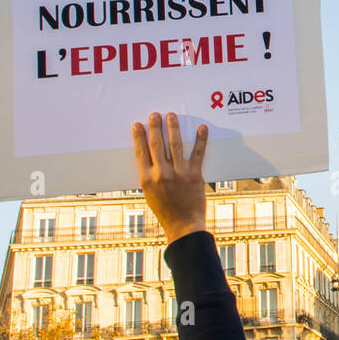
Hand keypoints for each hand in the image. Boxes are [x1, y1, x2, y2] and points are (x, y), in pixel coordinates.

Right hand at [131, 112, 208, 243]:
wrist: (183, 225)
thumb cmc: (165, 210)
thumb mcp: (149, 193)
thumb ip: (149, 175)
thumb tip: (147, 155)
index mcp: (147, 179)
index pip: (141, 152)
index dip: (139, 137)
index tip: (137, 125)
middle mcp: (162, 174)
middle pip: (156, 145)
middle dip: (155, 127)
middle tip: (155, 114)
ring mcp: (179, 173)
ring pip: (175, 145)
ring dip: (173, 128)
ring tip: (171, 116)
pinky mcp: (195, 175)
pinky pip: (198, 153)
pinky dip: (200, 139)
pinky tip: (201, 128)